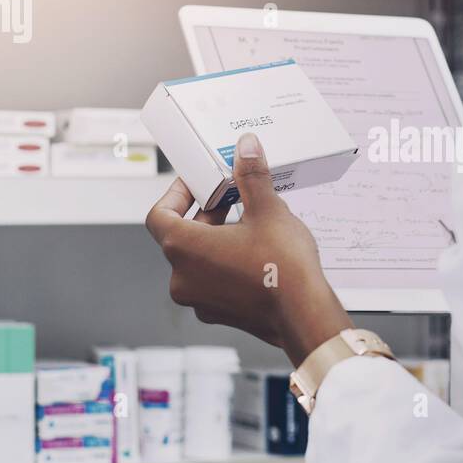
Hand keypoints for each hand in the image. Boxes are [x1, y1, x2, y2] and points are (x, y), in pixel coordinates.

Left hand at [146, 133, 351, 365]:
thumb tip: (246, 148)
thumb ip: (251, 176)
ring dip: (216, 239)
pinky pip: (212, 281)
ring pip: (197, 260)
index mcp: (184, 249)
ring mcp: (199, 300)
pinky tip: (254, 253)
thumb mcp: (268, 210)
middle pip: (180, 236)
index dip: (175, 195)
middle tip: (230, 197)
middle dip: (205, 214)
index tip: (197, 185)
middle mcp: (182, 278)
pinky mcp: (218, 313)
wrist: (304, 315)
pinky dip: (225, 264)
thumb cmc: (282, 268)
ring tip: (248, 224)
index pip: (159, 215)